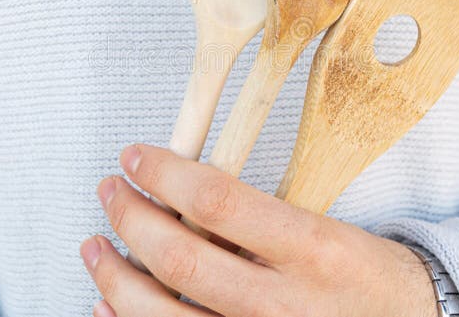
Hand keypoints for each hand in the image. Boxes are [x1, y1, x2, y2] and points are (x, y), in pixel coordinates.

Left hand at [80, 144, 435, 316]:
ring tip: (95, 248)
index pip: (218, 201)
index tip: (136, 156)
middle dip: (129, 219)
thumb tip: (177, 193)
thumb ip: (256, 218)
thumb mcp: (324, 230)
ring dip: (113, 278)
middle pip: (179, 259)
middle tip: (109, 192)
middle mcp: (283, 304)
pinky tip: (107, 305)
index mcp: (312, 249)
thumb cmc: (363, 275)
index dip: (164, 173)